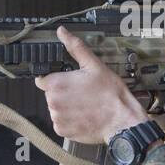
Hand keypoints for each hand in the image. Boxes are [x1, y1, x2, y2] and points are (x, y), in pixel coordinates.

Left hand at [34, 27, 146, 143]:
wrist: (122, 120)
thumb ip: (75, 47)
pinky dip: (70, 120)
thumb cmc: (110, 94)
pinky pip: (62, 123)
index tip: (69, 81)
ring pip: (57, 109)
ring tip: (85, 104)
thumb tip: (62, 32)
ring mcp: (57, 119)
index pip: (42, 79)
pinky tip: (84, 115)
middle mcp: (53, 102)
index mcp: (56, 84)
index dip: (57, 78)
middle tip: (82, 92)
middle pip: (51, 94)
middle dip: (63, 92)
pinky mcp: (63, 132)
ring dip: (67, 106)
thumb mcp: (94, 65)